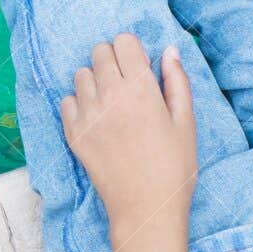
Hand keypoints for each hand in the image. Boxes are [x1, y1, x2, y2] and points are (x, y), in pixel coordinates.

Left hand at [60, 33, 197, 233]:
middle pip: (99, 51)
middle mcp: (110, 95)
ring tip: (111, 103)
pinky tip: (97, 120)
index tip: (140, 68)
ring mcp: (88, 114)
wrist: (146, 209)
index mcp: (140, 89)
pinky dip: (79, 104)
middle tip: (126, 85)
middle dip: (113, 61)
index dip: (133, 51)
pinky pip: (67, 101)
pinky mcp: (73, 133)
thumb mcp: (186, 123)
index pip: (123, 41)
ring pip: (80, 74)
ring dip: (95, 81)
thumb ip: (177, 82)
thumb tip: (169, 50)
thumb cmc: (174, 167)